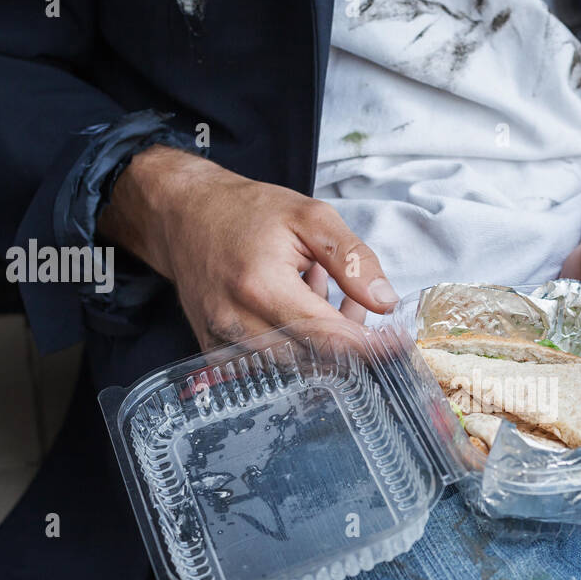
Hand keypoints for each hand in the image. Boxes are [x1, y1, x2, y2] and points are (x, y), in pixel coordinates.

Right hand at [100, 146, 395, 349]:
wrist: (182, 215)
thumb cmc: (246, 211)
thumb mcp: (310, 217)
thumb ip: (352, 258)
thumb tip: (385, 302)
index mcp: (261, 286)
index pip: (329, 336)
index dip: (369, 345)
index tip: (398, 343)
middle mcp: (236, 322)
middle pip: (314, 360)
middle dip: (347, 343)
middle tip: (357, 308)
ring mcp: (222, 341)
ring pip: (294, 367)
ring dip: (321, 345)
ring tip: (320, 295)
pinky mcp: (215, 352)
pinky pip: (269, 366)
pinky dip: (295, 346)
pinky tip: (297, 309)